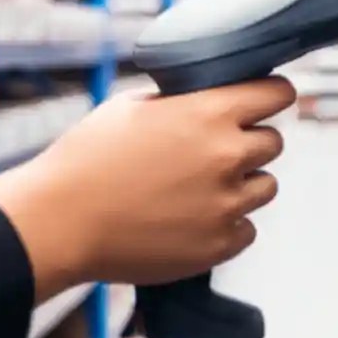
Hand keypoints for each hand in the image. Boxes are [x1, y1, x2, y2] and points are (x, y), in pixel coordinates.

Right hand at [0, 76, 295, 302]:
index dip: (273, 96)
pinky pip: (246, 229)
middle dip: (249, 144)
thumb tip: (210, 97)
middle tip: (214, 153)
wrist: (59, 221)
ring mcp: (227, 203)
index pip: (278, 93)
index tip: (267, 101)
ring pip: (265, 188)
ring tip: (198, 190)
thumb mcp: (134, 105)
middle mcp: (228, 155)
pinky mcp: (220, 244)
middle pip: (274, 143)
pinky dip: (227, 225)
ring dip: (242, 186)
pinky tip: (191, 221)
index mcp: (211, 112)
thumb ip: (184, 100)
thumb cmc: (88, 158)